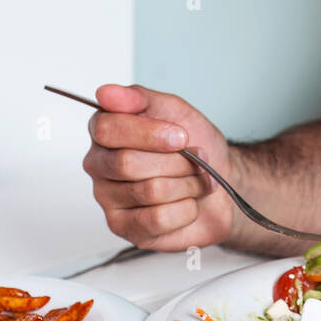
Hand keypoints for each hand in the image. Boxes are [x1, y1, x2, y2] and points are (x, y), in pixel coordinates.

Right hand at [82, 84, 236, 250]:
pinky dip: (186, 209)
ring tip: (195, 180)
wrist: (220, 179)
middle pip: (128, 164)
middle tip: (196, 159)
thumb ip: (139, 98)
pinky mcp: (126, 227)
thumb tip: (107, 92)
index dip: (148, 133)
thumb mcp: (174, 110)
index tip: (180, 136)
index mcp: (105, 133)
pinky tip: (188, 202)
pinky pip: (158, 218)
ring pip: (149, 191)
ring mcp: (109, 199)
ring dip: (187, 184)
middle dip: (176, 161)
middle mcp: (100, 166)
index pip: (107, 129)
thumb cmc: (194, 145)